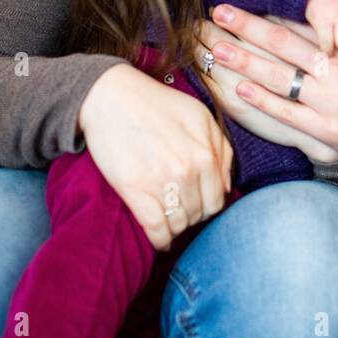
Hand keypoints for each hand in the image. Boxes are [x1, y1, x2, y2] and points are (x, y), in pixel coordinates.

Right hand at [78, 64, 231, 250]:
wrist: (110, 97)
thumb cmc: (157, 104)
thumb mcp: (200, 117)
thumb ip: (221, 149)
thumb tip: (227, 186)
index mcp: (207, 153)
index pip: (218, 198)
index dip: (208, 203)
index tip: (197, 203)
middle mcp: (189, 170)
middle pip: (200, 213)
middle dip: (193, 215)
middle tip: (181, 209)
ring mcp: (162, 182)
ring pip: (179, 224)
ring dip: (176, 227)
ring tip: (168, 220)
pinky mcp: (135, 190)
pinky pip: (156, 230)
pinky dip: (160, 240)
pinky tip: (159, 239)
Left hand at [206, 4, 337, 164]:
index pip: (298, 23)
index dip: (265, 13)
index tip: (241, 4)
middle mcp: (335, 70)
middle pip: (281, 44)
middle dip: (245, 27)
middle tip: (215, 14)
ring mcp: (330, 101)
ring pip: (278, 78)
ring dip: (244, 61)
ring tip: (216, 48)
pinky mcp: (328, 130)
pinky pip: (289, 114)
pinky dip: (263, 101)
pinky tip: (241, 90)